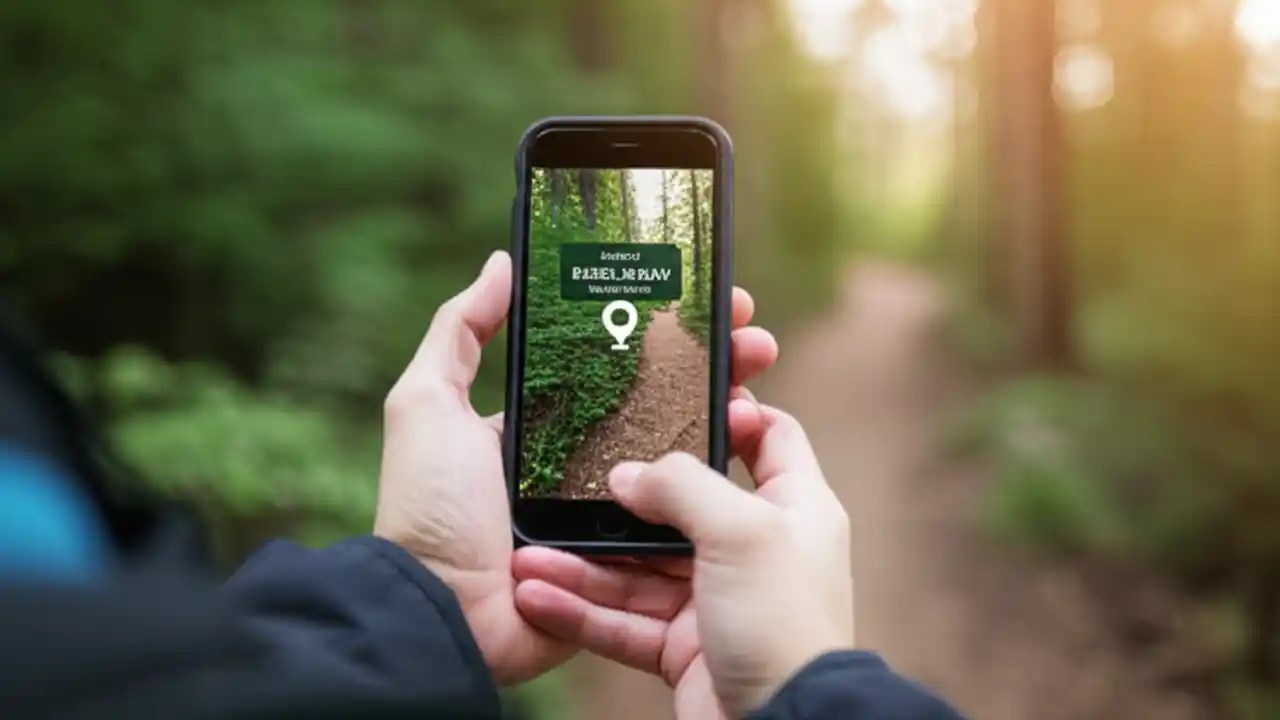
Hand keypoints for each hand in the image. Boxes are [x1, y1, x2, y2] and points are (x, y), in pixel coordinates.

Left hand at [373, 250, 779, 684]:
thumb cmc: (429, 508)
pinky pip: (680, 520)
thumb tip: (503, 263)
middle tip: (753, 338)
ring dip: (727, 418)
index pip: (617, 365)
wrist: (442, 614)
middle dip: (713, 366)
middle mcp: (583, 464)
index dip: (660, 334)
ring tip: (755, 385)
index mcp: (545, 425)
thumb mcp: (425, 405)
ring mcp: (609, 513)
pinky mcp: (629, 559)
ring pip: (683, 458)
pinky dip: (716, 488)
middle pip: (663, 404)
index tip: (704, 303)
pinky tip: (749, 448)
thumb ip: (458, 331)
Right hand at [511, 407, 852, 716]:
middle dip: (620, 502)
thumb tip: (626, 475)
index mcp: (793, 508)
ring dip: (584, 564)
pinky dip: (582, 611)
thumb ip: (681, 485)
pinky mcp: (685, 648)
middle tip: (568, 482)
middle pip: (681, 506)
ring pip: (639, 569)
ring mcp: (717, 600)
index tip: (675, 398)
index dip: (728, 414)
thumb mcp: (742, 531)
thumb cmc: (786, 625)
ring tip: (528, 555)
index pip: (767, 439)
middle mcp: (755, 550)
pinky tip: (537, 597)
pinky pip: (624, 621)